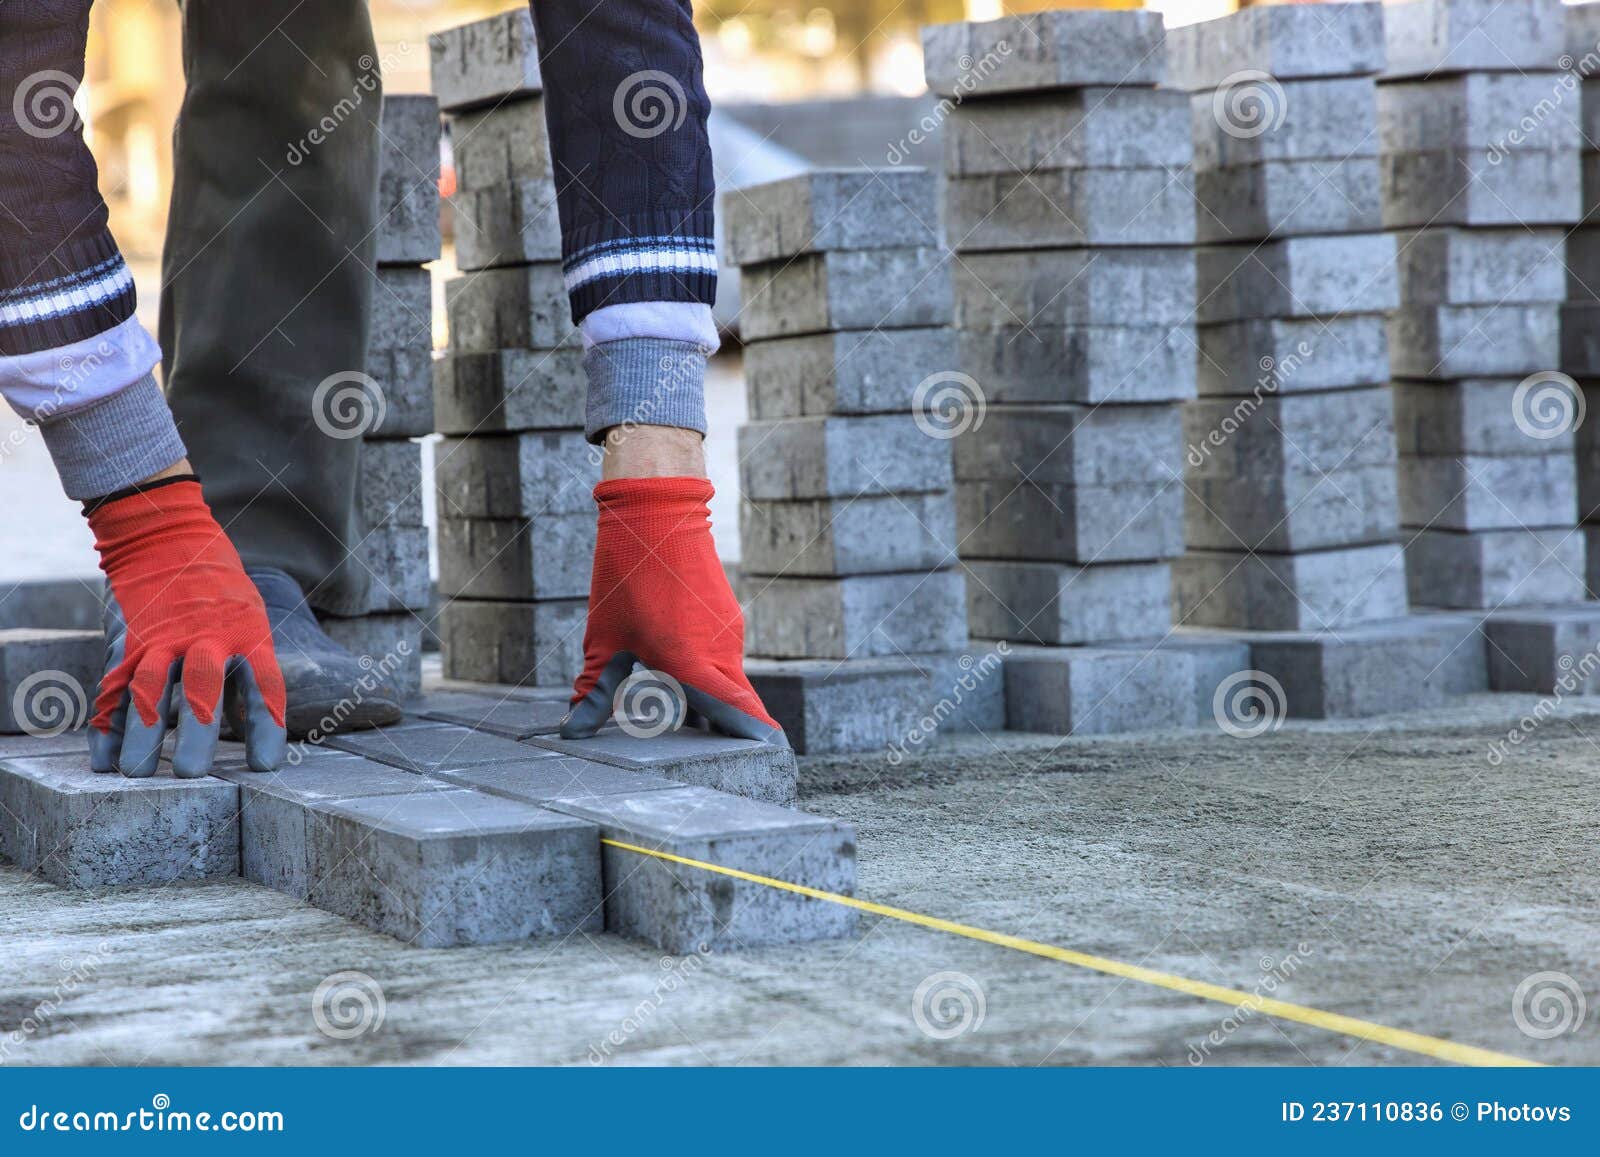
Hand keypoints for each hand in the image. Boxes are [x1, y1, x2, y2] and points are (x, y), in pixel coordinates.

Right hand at [85, 478, 286, 776]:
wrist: (168, 538)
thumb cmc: (221, 593)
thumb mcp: (249, 619)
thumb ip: (249, 667)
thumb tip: (254, 724)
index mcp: (248, 634)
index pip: (264, 683)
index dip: (266, 725)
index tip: (266, 766)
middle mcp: (206, 637)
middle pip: (204, 687)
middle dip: (198, 731)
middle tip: (194, 774)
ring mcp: (163, 639)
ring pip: (151, 687)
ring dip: (144, 731)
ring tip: (137, 772)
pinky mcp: (129, 642)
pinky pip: (114, 686)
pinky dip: (108, 723)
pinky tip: (105, 758)